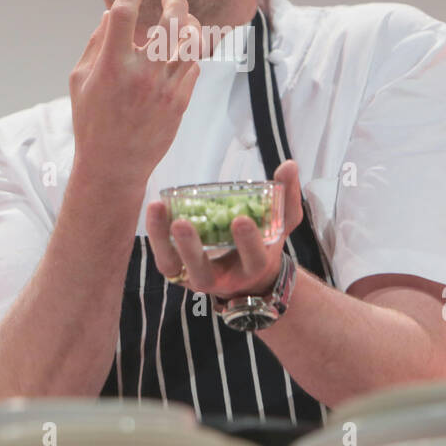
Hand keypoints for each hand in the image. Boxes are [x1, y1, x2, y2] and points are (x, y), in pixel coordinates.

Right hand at [69, 0, 202, 187]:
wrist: (114, 166)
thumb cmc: (92, 122)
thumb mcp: (80, 80)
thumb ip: (96, 44)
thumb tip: (110, 14)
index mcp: (111, 66)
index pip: (123, 13)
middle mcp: (142, 74)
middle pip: (172, 21)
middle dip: (175, 2)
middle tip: (170, 2)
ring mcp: (165, 88)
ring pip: (192, 42)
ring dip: (188, 27)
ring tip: (181, 25)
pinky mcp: (181, 102)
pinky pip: (194, 67)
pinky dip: (187, 57)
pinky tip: (177, 58)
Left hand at [146, 159, 304, 300]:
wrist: (247, 279)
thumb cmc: (263, 245)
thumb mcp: (281, 224)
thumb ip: (287, 197)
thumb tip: (289, 165)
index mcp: (253, 268)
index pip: (252, 258)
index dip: (247, 242)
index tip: (240, 219)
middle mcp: (223, 280)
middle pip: (203, 273)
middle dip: (192, 249)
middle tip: (182, 223)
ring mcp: (196, 279)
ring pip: (175, 267)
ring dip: (163, 241)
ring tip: (157, 209)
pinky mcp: (178, 273)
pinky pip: (163, 259)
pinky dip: (156, 236)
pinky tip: (155, 210)